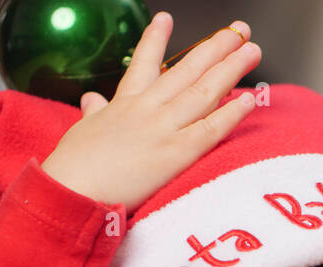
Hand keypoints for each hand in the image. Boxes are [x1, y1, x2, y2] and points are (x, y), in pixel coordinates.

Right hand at [40, 12, 260, 211]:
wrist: (70, 192)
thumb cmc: (71, 170)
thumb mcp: (81, 133)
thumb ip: (93, 114)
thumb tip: (90, 99)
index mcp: (123, 104)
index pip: (144, 65)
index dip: (156, 40)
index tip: (167, 18)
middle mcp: (146, 110)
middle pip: (186, 71)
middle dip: (214, 47)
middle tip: (239, 30)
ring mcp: (162, 129)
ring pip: (203, 91)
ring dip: (231, 69)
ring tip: (252, 50)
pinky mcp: (174, 155)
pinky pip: (209, 130)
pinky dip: (231, 114)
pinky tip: (250, 99)